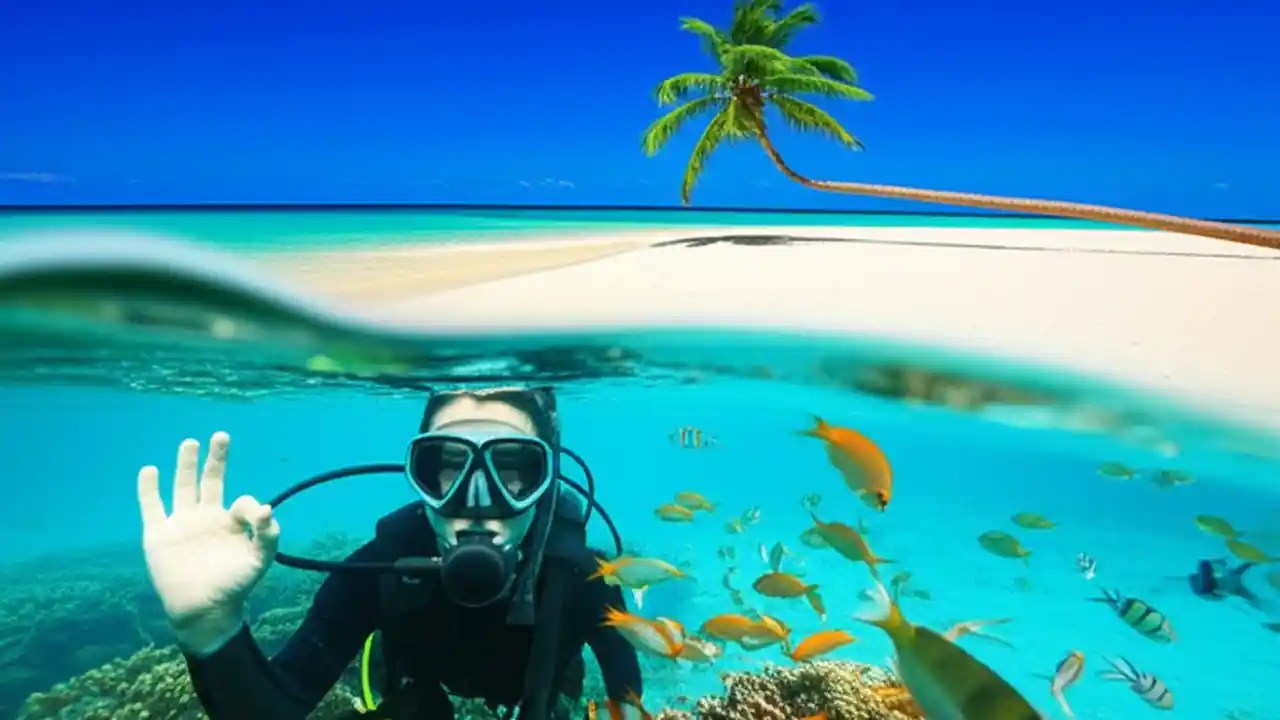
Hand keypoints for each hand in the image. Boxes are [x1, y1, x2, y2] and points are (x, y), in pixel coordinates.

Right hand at [137, 431, 279, 654]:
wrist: (204, 610)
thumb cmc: (235, 585)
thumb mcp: (259, 560)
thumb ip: (267, 534)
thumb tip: (269, 508)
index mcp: (231, 522)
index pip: (241, 501)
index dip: (247, 504)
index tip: (251, 515)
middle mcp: (206, 517)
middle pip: (210, 480)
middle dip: (216, 458)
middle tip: (222, 435)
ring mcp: (181, 524)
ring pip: (182, 487)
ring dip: (186, 465)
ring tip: (190, 442)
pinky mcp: (158, 535)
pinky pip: (151, 507)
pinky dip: (148, 489)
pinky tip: (149, 470)